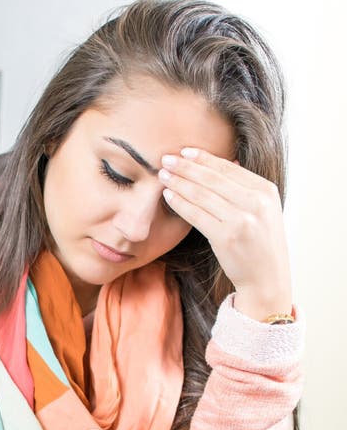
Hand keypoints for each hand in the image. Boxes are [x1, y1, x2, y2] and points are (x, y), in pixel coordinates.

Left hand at [159, 148, 291, 319]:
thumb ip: (246, 187)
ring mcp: (241, 220)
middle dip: (187, 167)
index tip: (185, 152)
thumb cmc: (260, 243)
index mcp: (266, 190)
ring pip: (202, 195)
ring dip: (179, 183)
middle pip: (213, 178)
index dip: (204, 158)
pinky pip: (197, 215)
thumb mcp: (263, 210)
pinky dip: (181, 204)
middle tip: (166, 159)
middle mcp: (256, 202)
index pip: (228, 168)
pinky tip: (169, 196)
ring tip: (163, 176)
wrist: (267, 277)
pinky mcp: (226, 237)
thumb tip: (226, 161)